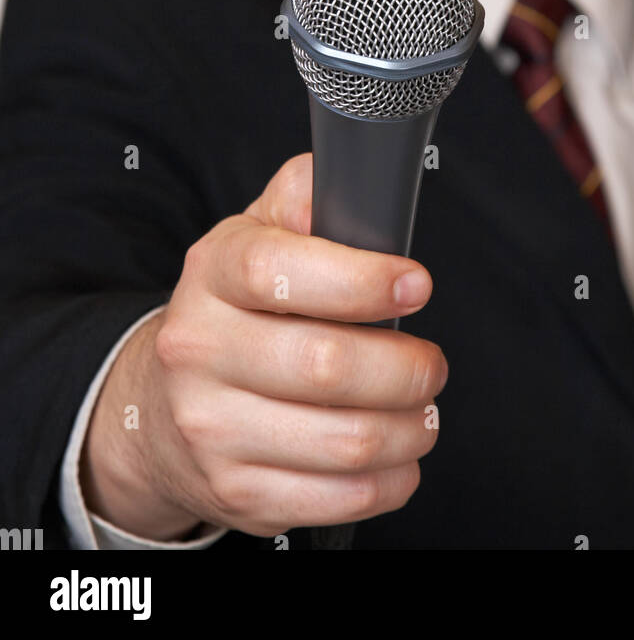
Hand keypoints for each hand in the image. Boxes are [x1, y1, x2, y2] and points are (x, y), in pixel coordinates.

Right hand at [81, 153, 445, 538]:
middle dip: (407, 367)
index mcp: (212, 273)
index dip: (361, 279)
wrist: (161, 406)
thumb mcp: (256, 234)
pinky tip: (399, 454)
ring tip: (423, 408)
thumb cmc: (236, 309)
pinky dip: (392, 481)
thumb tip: (351, 176)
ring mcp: (212, 429)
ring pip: (345, 441)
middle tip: (429, 362)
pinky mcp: (237, 493)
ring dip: (411, 427)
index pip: (280, 271)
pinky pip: (338, 498)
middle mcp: (200, 350)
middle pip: (327, 366)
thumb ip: (303, 195)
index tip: (416, 283)